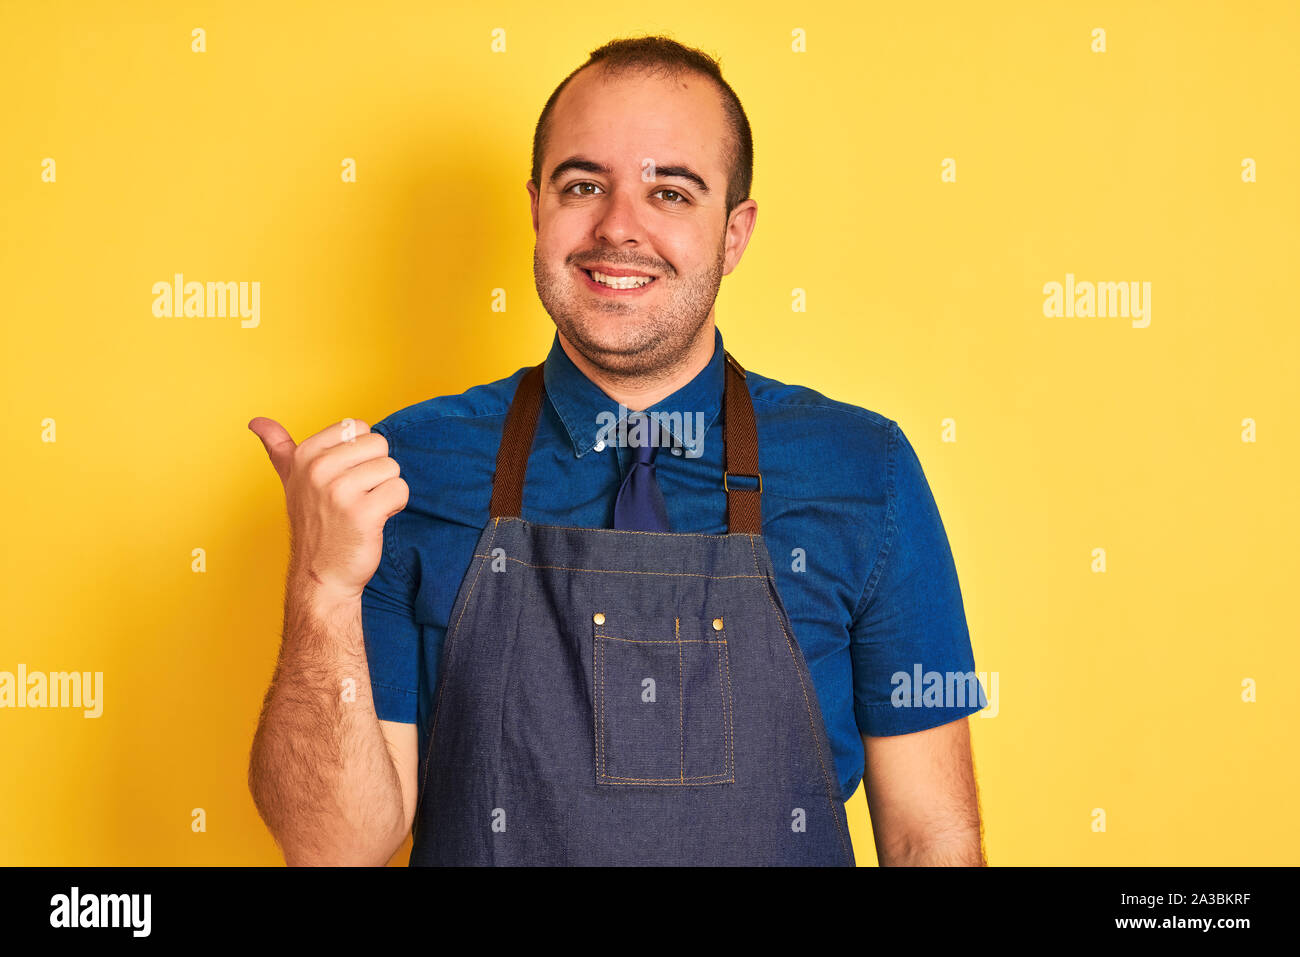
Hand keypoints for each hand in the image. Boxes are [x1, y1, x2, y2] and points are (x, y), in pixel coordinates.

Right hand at [249, 416, 407, 603]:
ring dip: (385, 491)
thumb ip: (278, 448)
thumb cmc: (314, 524)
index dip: (360, 453)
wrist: (321, 575)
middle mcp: (318, 470)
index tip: (343, 478)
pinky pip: (399, 490)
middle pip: (379, 445)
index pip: (359, 427)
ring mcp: (339, 492)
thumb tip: (255, 421)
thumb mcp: (291, 480)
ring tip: (363, 510)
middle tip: (356, 497)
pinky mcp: (363, 513)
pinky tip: (374, 521)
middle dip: (376, 471)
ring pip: (392, 468)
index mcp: (305, 454)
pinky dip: (394, 506)